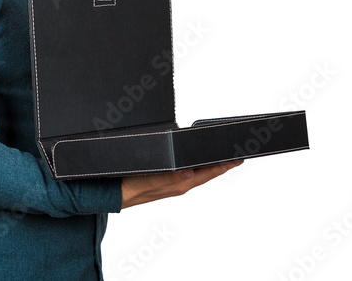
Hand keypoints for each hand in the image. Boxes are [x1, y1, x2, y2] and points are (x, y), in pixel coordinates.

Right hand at [121, 161, 242, 208]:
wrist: (112, 194)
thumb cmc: (129, 188)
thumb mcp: (149, 180)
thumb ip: (169, 178)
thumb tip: (190, 173)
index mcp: (179, 184)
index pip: (208, 173)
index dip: (224, 166)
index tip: (239, 159)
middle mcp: (179, 185)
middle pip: (207, 173)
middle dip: (222, 165)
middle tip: (237, 157)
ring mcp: (173, 184)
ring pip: (198, 174)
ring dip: (211, 167)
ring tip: (223, 160)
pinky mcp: (166, 182)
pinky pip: (188, 175)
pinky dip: (197, 168)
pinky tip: (198, 164)